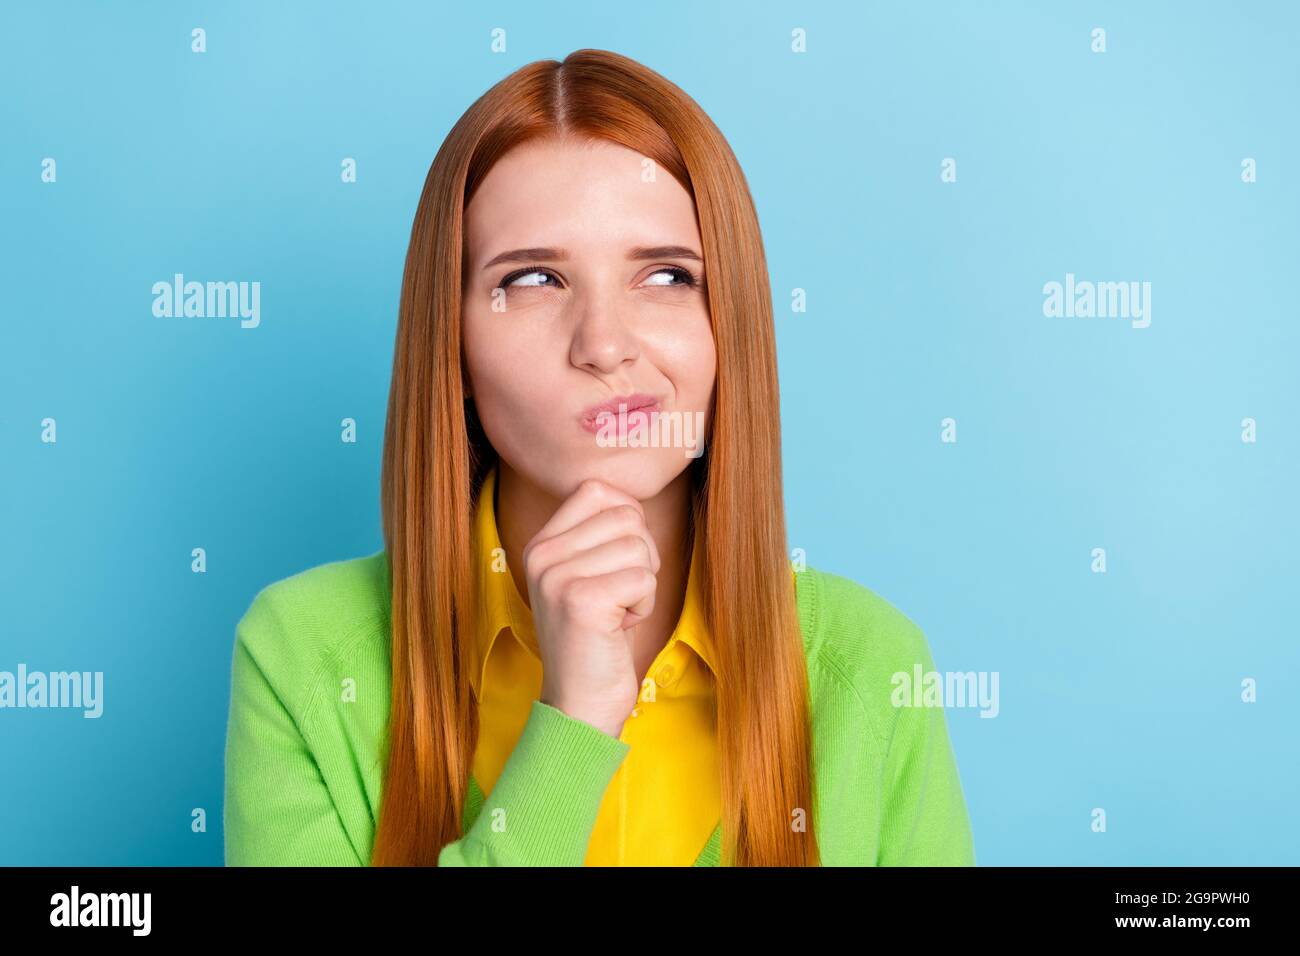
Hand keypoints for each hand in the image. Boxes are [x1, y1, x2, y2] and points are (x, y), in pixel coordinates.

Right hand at [522, 478, 660, 738]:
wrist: (579, 705)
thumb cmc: (597, 638)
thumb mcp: (588, 576)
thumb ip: (601, 534)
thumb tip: (633, 499)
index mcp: (540, 544)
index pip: (597, 490)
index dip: (627, 521)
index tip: (616, 563)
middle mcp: (541, 555)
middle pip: (626, 516)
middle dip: (641, 556)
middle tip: (619, 595)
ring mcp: (557, 576)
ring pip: (640, 546)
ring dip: (643, 584)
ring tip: (616, 614)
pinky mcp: (581, 600)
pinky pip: (644, 578)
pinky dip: (644, 606)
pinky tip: (619, 628)